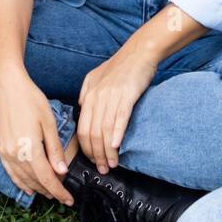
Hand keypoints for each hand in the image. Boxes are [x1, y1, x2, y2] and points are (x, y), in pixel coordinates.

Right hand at [0, 66, 72, 204]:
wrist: (6, 86)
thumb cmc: (29, 99)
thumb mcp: (48, 122)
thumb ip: (54, 149)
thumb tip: (61, 171)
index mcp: (29, 148)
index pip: (46, 178)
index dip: (58, 191)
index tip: (68, 198)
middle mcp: (14, 154)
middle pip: (34, 182)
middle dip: (49, 191)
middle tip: (63, 195)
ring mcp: (4, 152)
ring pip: (22, 180)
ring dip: (36, 189)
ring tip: (49, 193)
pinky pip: (10, 173)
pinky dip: (20, 182)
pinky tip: (28, 187)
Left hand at [77, 46, 158, 173]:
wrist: (139, 52)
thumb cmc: (120, 65)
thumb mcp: (96, 76)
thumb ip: (87, 93)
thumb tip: (81, 108)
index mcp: (88, 96)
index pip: (82, 129)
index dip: (86, 149)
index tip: (92, 161)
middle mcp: (97, 97)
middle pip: (91, 133)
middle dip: (96, 155)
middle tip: (102, 169)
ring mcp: (111, 96)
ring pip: (104, 129)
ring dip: (107, 151)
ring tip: (112, 164)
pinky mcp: (127, 94)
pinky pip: (119, 117)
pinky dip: (117, 133)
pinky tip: (117, 146)